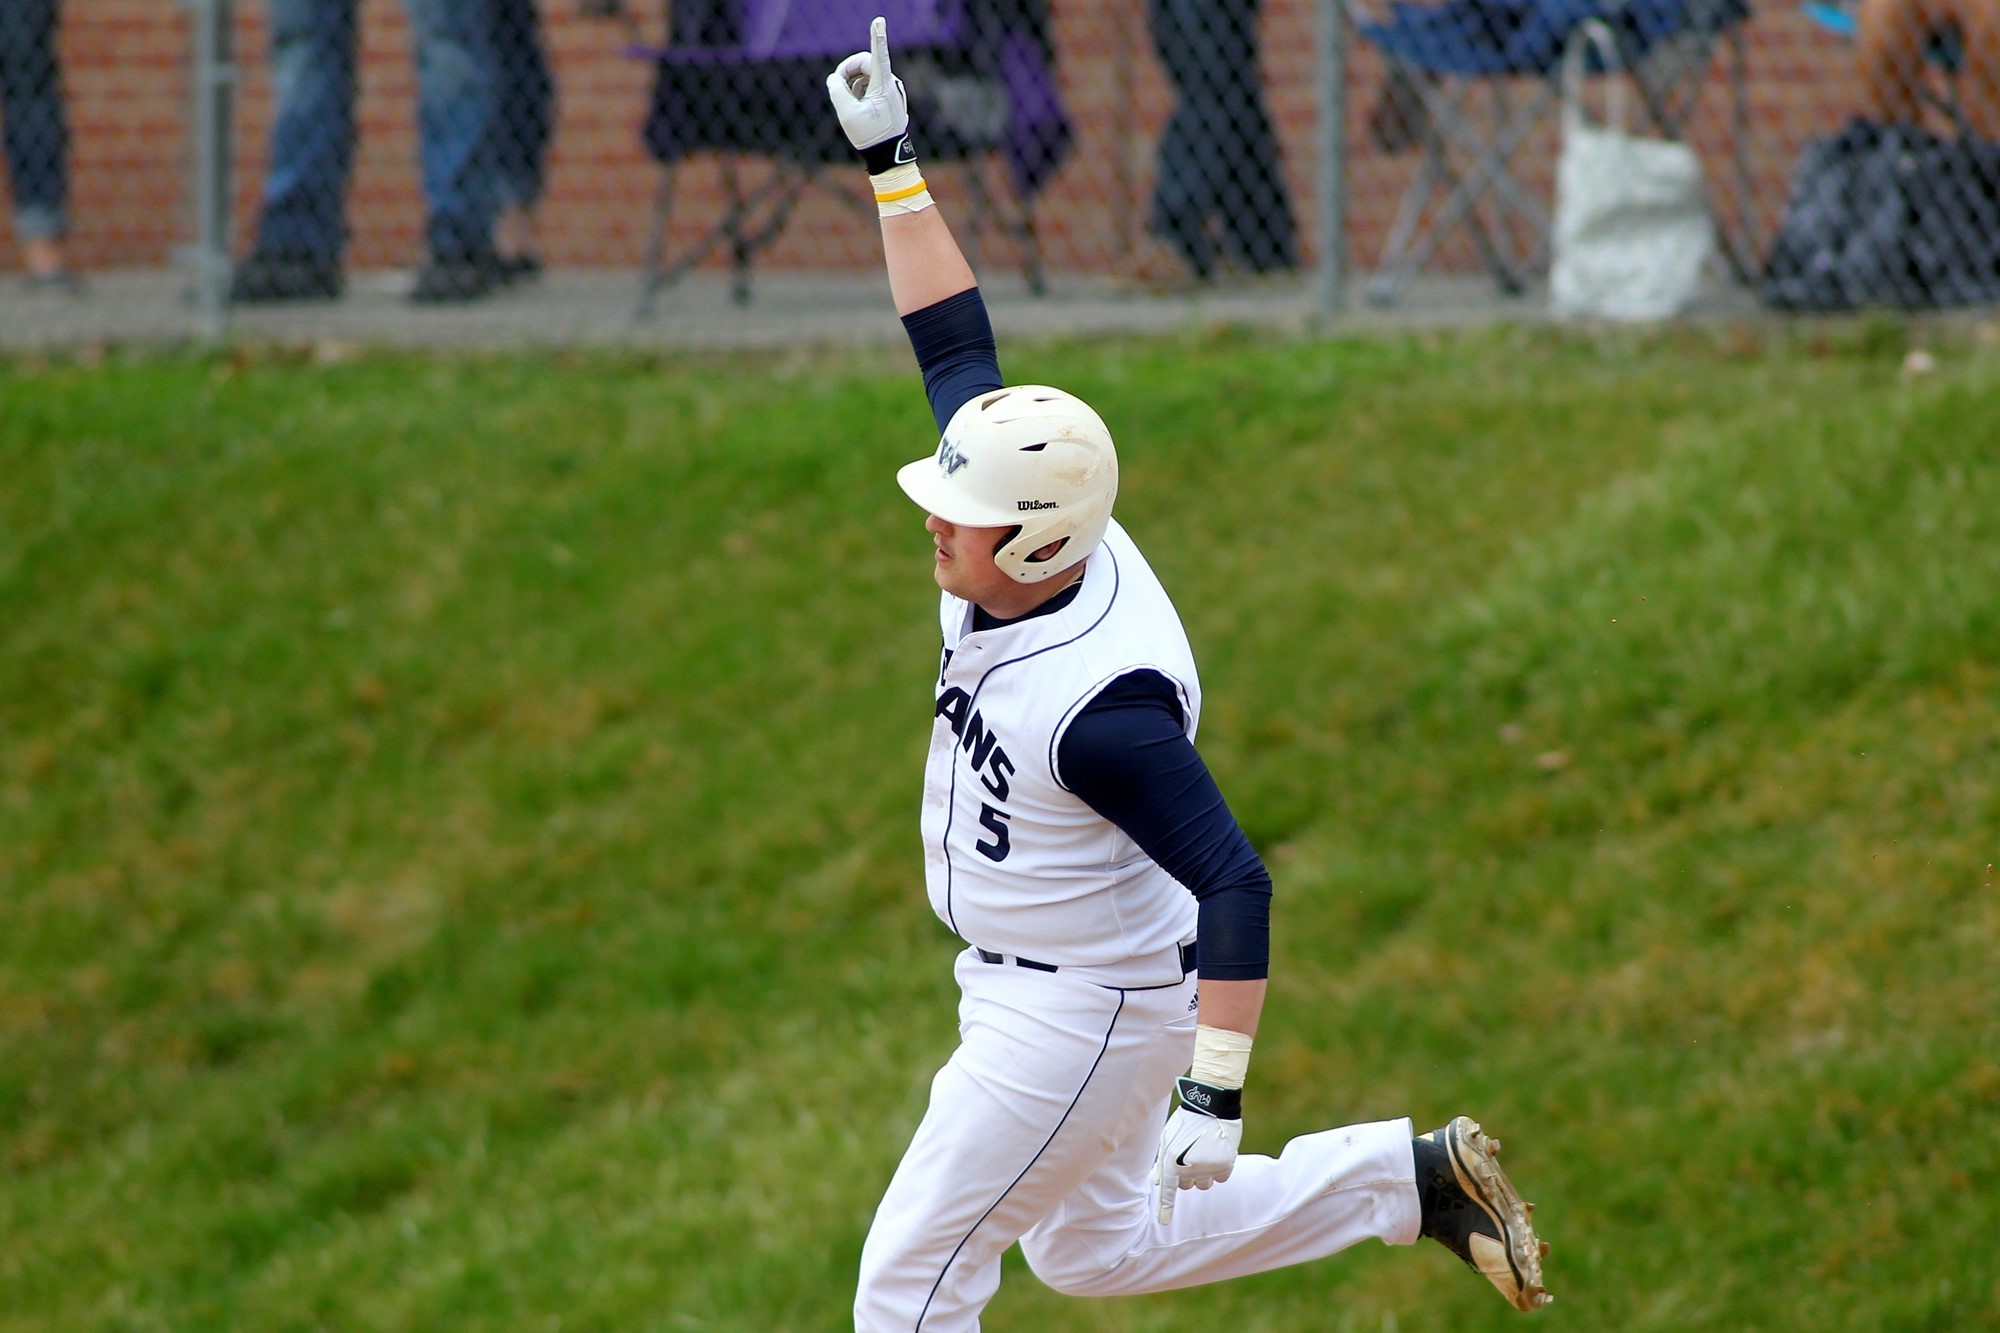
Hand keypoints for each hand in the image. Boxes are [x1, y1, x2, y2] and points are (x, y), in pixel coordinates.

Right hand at [825, 17, 911, 159]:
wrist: (888, 155)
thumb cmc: (869, 135)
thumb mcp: (846, 113)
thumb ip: (836, 90)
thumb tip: (834, 78)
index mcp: (883, 86)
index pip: (879, 56)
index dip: (877, 36)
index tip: (879, 20)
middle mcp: (890, 83)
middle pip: (865, 62)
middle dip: (848, 70)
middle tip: (836, 85)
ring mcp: (891, 88)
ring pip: (866, 73)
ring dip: (853, 83)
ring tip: (850, 103)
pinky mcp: (890, 94)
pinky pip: (871, 83)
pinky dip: (860, 90)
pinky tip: (859, 106)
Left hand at [1153, 1080, 1243, 1224]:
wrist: (1212, 1104)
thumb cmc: (1186, 1120)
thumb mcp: (1167, 1137)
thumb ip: (1162, 1161)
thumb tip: (1157, 1182)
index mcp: (1172, 1160)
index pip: (1168, 1190)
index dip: (1165, 1207)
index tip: (1163, 1221)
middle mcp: (1190, 1168)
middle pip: (1187, 1186)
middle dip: (1185, 1177)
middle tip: (1188, 1158)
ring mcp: (1210, 1167)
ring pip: (1204, 1184)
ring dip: (1202, 1175)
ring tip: (1202, 1154)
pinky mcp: (1226, 1163)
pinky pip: (1221, 1178)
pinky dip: (1218, 1171)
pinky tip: (1215, 1154)